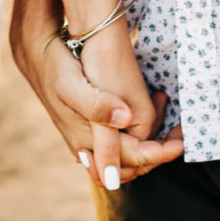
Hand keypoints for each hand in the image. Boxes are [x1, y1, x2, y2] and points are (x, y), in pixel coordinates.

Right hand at [12, 21, 182, 190]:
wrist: (37, 54)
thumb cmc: (56, 67)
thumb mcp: (72, 83)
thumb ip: (96, 106)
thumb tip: (125, 120)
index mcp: (87, 139)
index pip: (132, 160)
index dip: (160, 154)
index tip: (181, 142)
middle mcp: (87, 147)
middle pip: (132, 166)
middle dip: (159, 151)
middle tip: (178, 129)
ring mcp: (86, 140)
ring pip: (127, 157)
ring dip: (150, 140)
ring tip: (162, 106)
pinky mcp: (88, 128)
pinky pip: (119, 144)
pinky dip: (139, 132)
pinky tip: (148, 105)